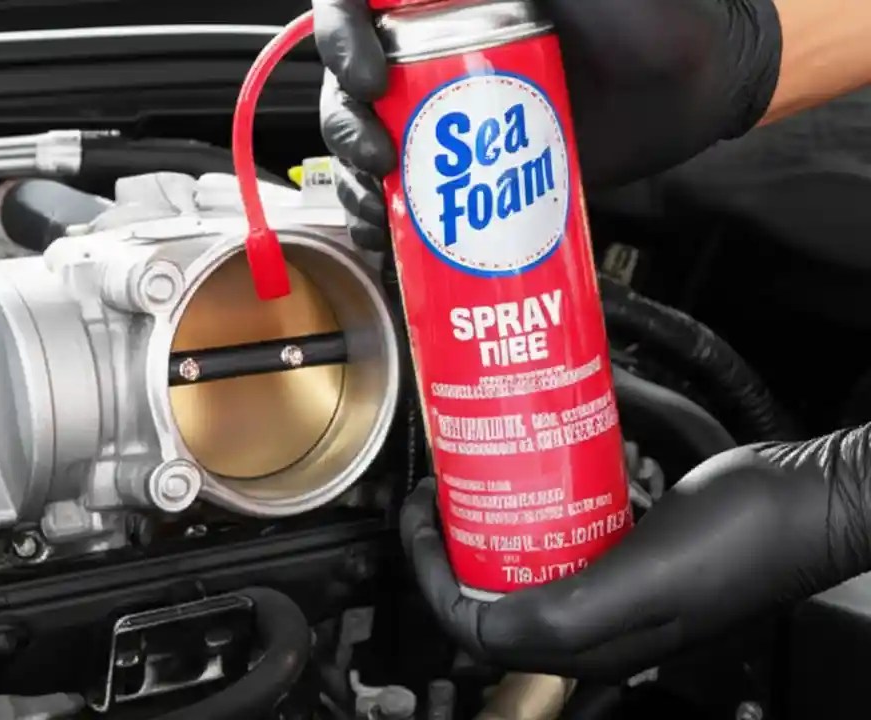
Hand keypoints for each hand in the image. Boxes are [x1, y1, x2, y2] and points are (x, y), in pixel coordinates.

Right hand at [313, 0, 783, 249]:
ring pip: (365, 144)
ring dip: (354, 181)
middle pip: (349, 86)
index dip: (340, 38)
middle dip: (346, 126)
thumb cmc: (654, 19)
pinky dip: (380, 224)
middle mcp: (432, 55)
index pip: (356, 8)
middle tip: (380, 159)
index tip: (369, 80)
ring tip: (382, 209)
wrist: (696, 94)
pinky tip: (385, 238)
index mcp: (446, 3)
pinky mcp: (466, 175)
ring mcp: (446, 119)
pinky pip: (402, 198)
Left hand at [400, 425, 870, 680]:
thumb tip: (485, 626)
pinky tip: (538, 474)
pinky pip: (567, 540)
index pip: (475, 626)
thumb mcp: (647, 578)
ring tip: (477, 476)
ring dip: (490, 527)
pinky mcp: (637, 554)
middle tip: (441, 491)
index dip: (430, 575)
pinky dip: (540, 512)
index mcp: (592, 644)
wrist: (817, 498)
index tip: (421, 515)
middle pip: (491, 598)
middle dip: (451, 546)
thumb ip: (565, 615)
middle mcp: (600, 625)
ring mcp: (618, 588)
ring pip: (526, 568)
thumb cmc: (749, 537)